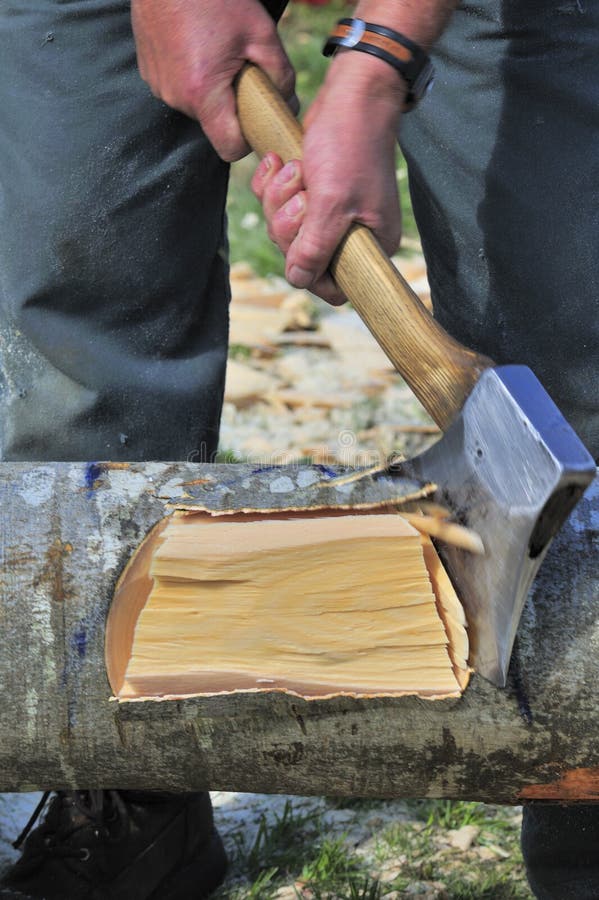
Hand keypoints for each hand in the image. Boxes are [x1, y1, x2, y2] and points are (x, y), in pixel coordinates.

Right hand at [131, 0, 296, 160]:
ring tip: (218, 54)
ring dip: (213, 91)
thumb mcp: (260, 33)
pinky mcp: (150, 74)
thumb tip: (287, 102)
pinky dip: (194, 77)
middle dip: (232, 107)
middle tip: (241, 71)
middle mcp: (176, 96)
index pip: (230, 148)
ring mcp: (159, 86)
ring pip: (198, 107)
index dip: (248, 140)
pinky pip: (180, 90)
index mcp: (203, 92)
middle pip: (215, 125)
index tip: (258, 121)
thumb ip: (280, 74)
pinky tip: (199, 49)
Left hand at [252, 51, 404, 303]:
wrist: (349, 94)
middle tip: (302, 195)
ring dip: (278, 199)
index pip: (335, 286)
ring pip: (284, 230)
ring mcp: (328, 213)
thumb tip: (298, 279)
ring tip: (295, 170)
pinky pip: (276, 205)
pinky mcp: (309, 192)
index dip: (311, 271)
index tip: (303, 242)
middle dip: (288, 225)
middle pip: (301, 257)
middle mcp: (351, 234)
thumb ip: (314, 248)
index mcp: (371, 245)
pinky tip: (278, 161)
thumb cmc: (350, 146)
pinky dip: (271, 185)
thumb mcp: (331, 204)